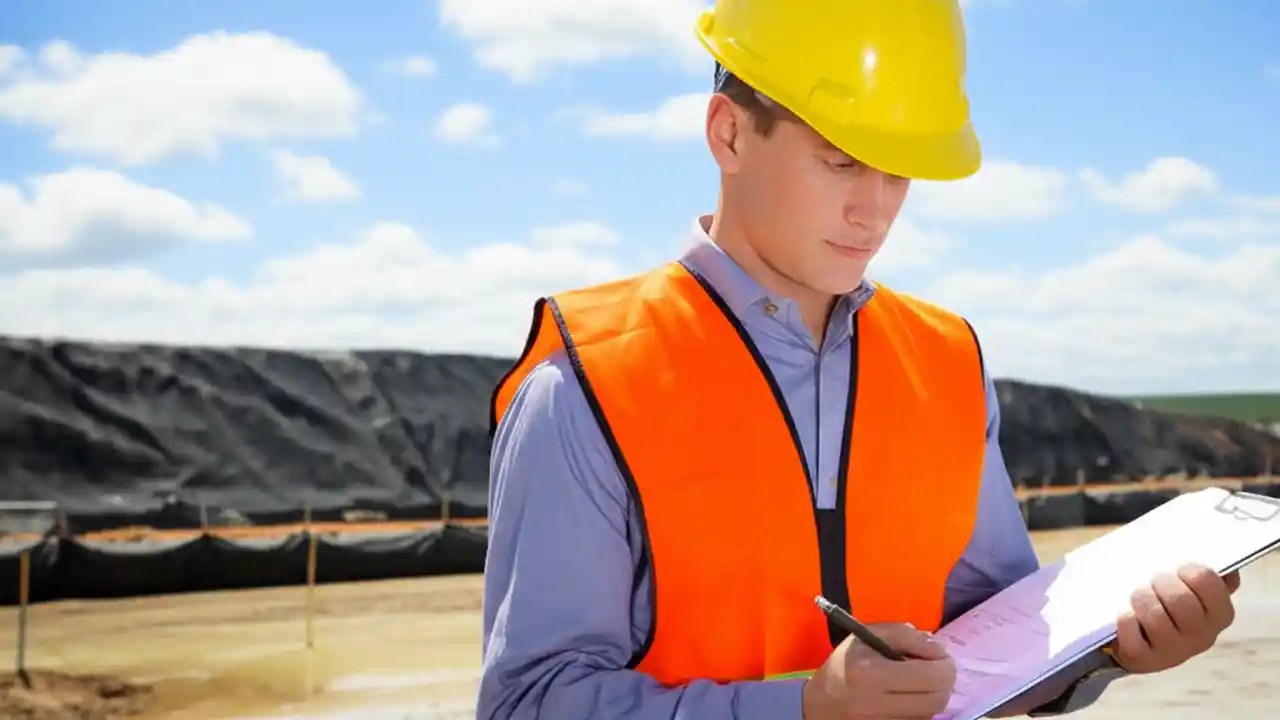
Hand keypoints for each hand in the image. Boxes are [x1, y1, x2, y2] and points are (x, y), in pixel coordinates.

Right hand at [801, 622, 955, 719]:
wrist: (820, 704)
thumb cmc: (845, 663)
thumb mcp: (867, 635)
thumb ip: (905, 634)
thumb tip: (937, 649)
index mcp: (872, 673)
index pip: (931, 675)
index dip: (944, 663)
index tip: (938, 655)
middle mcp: (879, 704)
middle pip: (938, 699)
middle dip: (944, 681)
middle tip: (936, 669)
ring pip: (933, 712)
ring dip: (934, 694)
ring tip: (919, 682)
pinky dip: (922, 708)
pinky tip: (909, 697)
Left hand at [1110, 564, 1239, 673]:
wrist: (1142, 638)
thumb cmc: (1168, 601)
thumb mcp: (1190, 586)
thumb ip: (1205, 573)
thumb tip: (1223, 564)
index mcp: (1219, 613)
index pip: (1210, 584)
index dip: (1190, 570)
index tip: (1178, 568)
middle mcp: (1202, 636)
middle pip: (1182, 601)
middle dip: (1162, 583)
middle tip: (1154, 580)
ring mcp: (1174, 651)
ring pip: (1156, 618)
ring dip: (1141, 599)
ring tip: (1138, 595)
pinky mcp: (1146, 660)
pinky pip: (1133, 638)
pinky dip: (1125, 622)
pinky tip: (1125, 616)